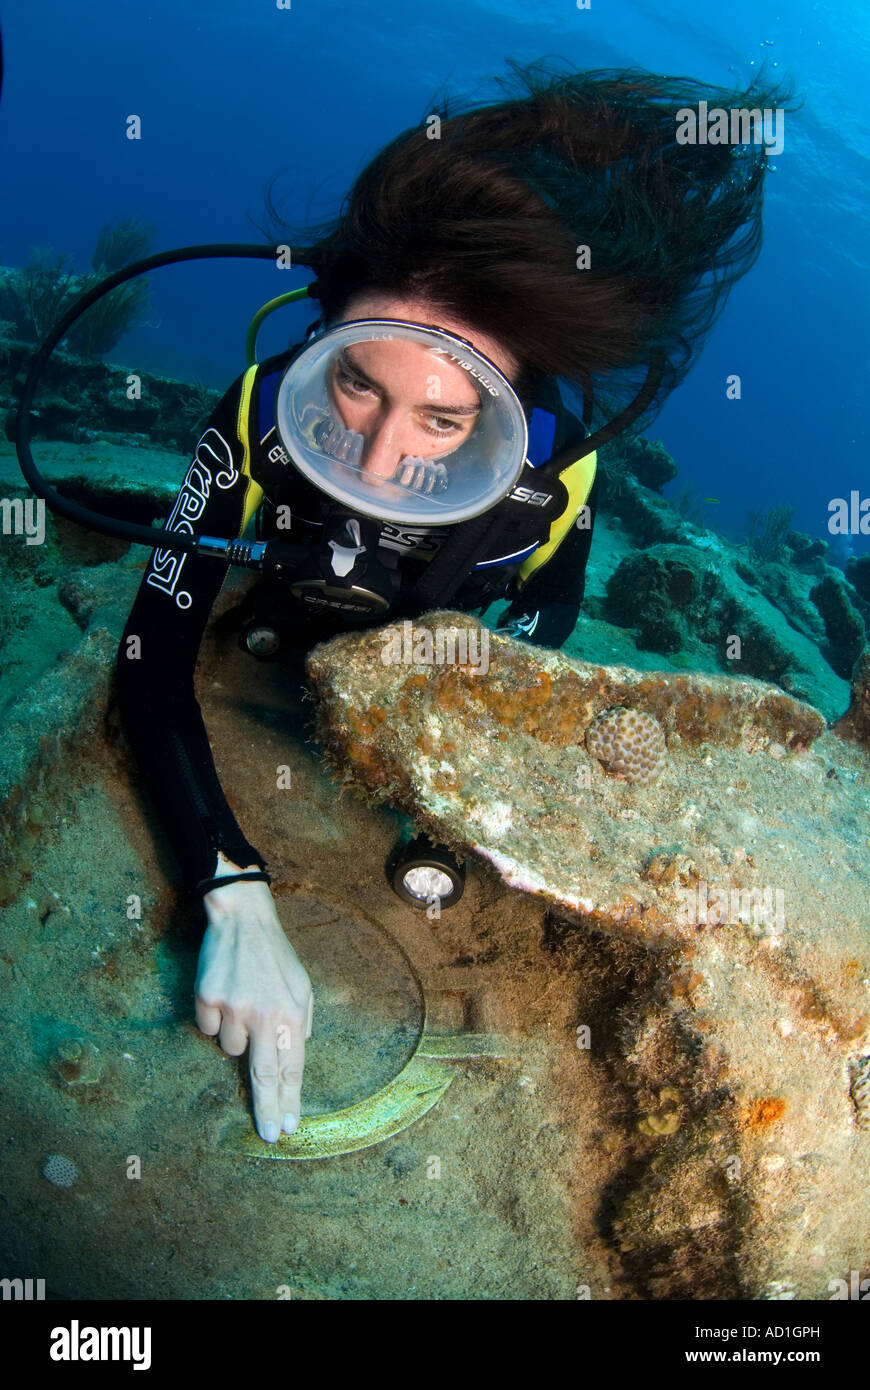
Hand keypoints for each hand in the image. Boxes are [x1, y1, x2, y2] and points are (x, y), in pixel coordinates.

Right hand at [194, 876, 312, 1143]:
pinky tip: (224, 994)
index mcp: (290, 1013)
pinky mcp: (206, 999)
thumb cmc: (274, 955)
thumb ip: (301, 1021)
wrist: (242, 918)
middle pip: (264, 1075)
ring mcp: (232, 1008)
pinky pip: (208, 1028)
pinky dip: (215, 1019)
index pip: (291, 1068)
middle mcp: (263, 1014)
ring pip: (230, 1048)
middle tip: (268, 1135)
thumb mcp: (302, 985)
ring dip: (237, 1036)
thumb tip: (296, 1050)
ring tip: (243, 1002)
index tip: (288, 1126)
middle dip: (267, 1109)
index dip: (289, 1100)